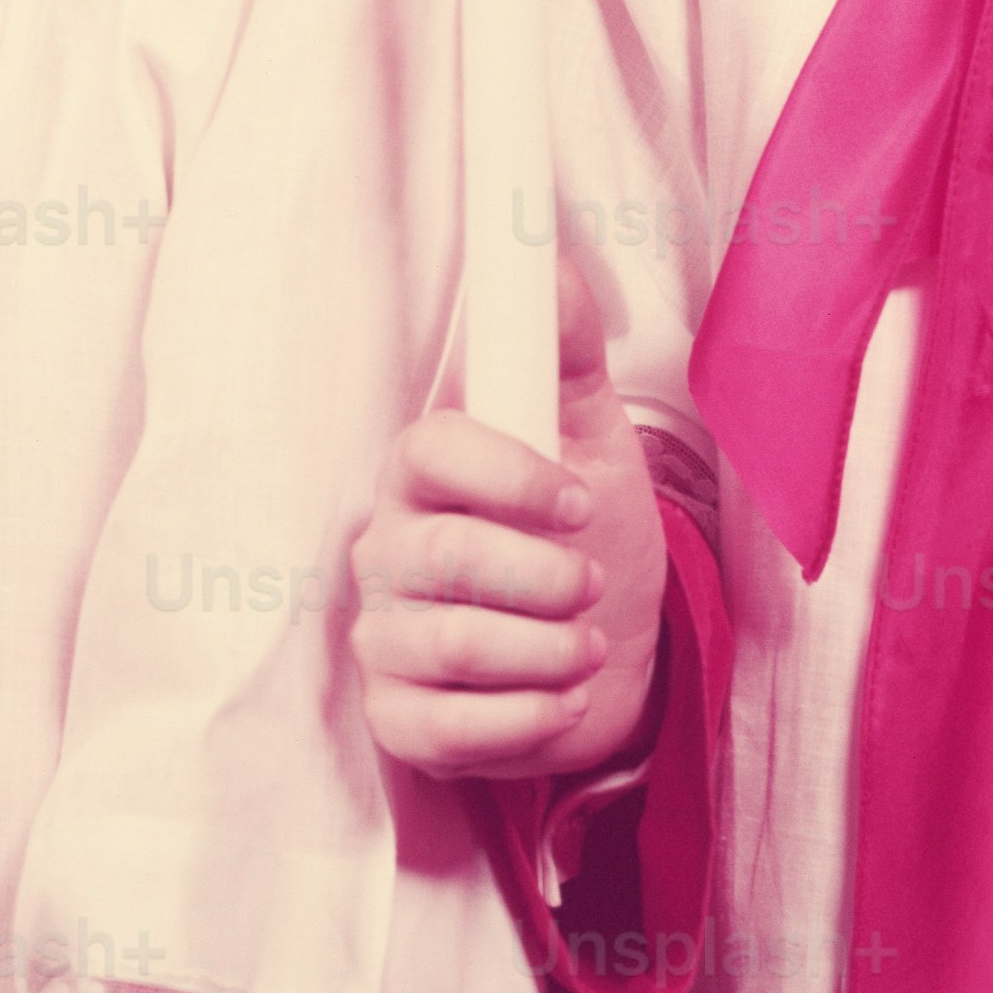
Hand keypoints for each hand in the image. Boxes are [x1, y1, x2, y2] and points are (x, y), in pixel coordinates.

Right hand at [350, 249, 663, 779]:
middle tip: (591, 583)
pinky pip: (443, 730)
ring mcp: (383, 635)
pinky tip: (564, 700)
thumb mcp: (594, 437)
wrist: (609, 652)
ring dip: (548, 651)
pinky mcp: (396, 718)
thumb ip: (567, 351)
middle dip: (544, 577)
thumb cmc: (590, 536)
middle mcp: (386, 548)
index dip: (512, 477)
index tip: (581, 503)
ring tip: (589, 646)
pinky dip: (524, 721)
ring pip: (452, 644)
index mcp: (423, 470)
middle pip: (444, 556)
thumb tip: (550, 262)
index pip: (431, 450)